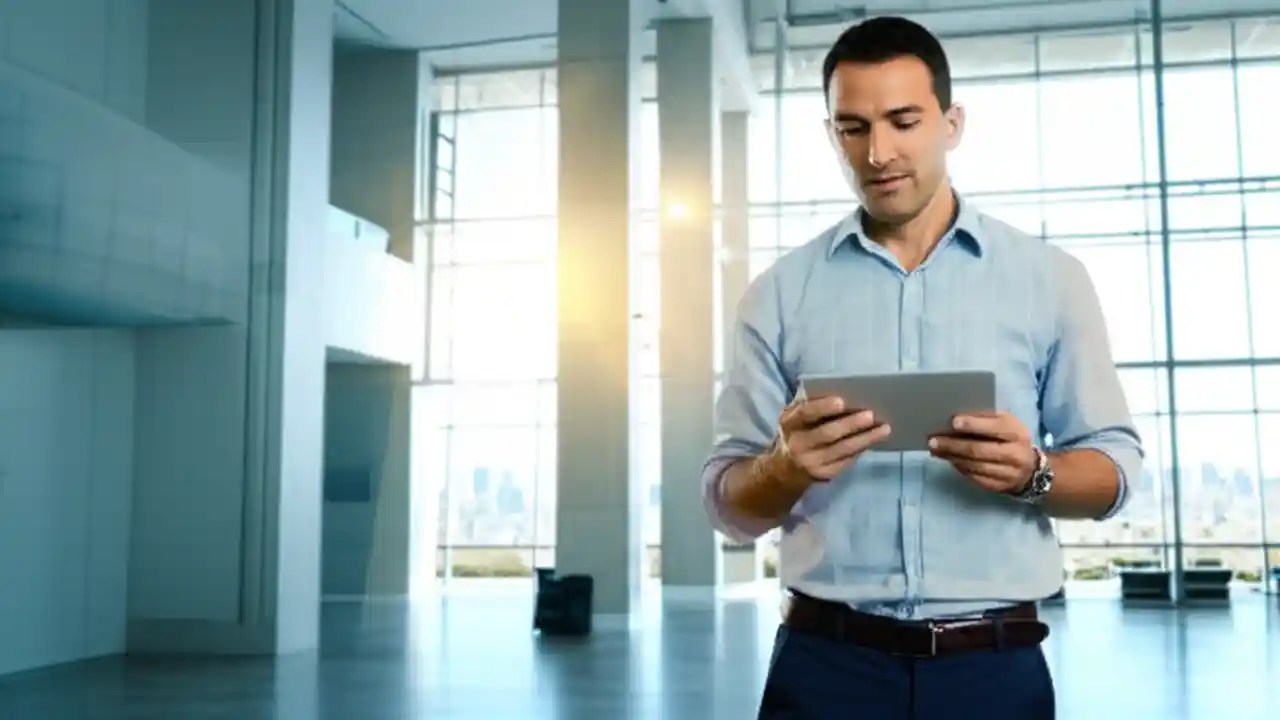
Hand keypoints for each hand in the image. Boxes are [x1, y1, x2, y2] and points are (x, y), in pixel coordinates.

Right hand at [769, 395, 891, 486]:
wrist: (787, 467)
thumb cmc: (797, 431)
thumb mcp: (794, 417)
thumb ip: (809, 404)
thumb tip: (841, 391)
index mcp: (790, 423)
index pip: (805, 414)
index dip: (822, 407)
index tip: (841, 401)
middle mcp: (798, 444)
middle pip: (827, 434)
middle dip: (850, 424)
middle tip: (871, 414)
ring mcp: (811, 462)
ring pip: (842, 449)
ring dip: (865, 438)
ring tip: (884, 428)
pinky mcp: (824, 474)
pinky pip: (847, 460)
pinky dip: (862, 448)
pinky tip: (875, 439)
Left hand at [928, 412, 1037, 494]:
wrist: (1030, 469)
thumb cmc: (1010, 439)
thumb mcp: (1005, 423)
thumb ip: (985, 418)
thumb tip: (956, 418)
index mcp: (1016, 432)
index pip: (994, 428)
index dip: (973, 425)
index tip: (953, 422)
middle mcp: (1015, 454)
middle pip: (979, 450)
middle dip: (953, 445)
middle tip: (933, 440)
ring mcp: (1008, 473)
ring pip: (974, 465)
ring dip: (951, 457)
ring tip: (935, 450)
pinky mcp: (998, 486)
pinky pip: (974, 477)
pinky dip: (958, 467)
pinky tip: (948, 459)